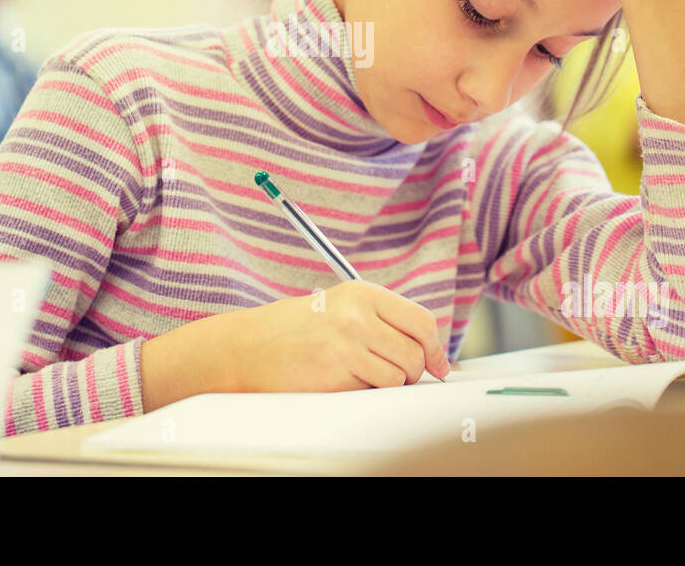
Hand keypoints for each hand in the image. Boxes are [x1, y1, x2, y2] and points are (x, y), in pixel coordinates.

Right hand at [224, 280, 449, 391]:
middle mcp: (358, 314)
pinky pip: (373, 391)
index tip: (438, 366)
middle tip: (391, 374)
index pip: (421, 321)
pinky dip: (365, 392)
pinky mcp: (336, 372)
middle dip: (411, 372)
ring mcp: (347, 343)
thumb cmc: (294, 330)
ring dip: (387, 384)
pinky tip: (341, 381)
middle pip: (415, 353)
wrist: (246, 347)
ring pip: (398, 376)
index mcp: (362, 293)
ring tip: (359, 375)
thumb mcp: (340, 307)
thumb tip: (429, 350)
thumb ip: (381, 320)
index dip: (435, 349)